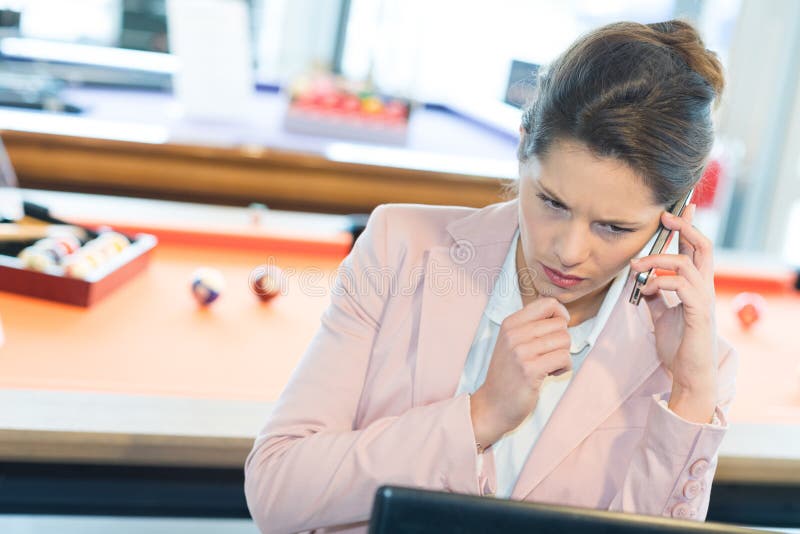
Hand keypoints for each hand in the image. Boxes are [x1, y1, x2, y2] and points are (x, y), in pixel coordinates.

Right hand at [470, 298, 570, 448]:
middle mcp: (514, 334)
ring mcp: (521, 351)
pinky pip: (564, 358)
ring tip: (548, 365)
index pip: (548, 304)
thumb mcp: (512, 342)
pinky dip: (563, 368)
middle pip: (560, 324)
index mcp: (511, 323)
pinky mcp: (530, 370)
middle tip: (548, 355)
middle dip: (562, 341)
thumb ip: (531, 326)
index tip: (557, 331)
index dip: (561, 315)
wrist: (493, 405)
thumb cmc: (508, 374)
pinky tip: (550, 374)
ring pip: (565, 340)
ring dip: (563, 355)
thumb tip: (560, 312)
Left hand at [629, 203, 718, 422]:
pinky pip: (682, 285)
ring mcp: (704, 300)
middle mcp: (704, 288)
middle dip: (685, 227)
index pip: (695, 249)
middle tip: (664, 218)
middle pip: (703, 246)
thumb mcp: (661, 314)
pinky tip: (646, 289)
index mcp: (696, 286)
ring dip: (657, 259)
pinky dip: (660, 281)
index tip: (673, 212)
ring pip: (686, 263)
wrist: (688, 374)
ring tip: (636, 266)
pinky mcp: (699, 314)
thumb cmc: (679, 345)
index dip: (687, 228)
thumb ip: (655, 296)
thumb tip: (642, 280)